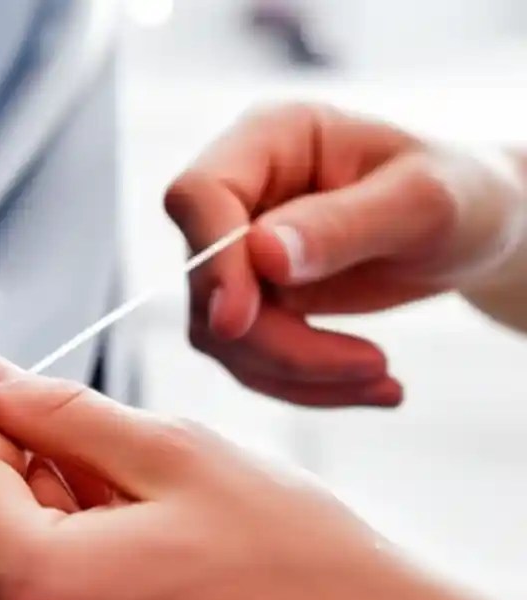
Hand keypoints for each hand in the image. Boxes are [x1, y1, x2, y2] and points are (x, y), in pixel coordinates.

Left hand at [0, 351, 526, 599]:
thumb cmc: (305, 575)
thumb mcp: (175, 455)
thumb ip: (59, 412)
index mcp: (37, 590)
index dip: (7, 429)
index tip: (54, 418)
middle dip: (41, 487)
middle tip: (127, 479)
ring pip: (16, 581)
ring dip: (64, 539)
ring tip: (155, 534)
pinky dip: (83, 592)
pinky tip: (153, 579)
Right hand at [165, 103, 526, 406]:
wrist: (477, 229)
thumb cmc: (463, 193)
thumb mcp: (425, 202)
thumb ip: (344, 224)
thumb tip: (262, 255)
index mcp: (271, 137)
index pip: (199, 195)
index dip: (210, 261)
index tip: (239, 321)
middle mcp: (242, 190)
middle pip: (207, 280)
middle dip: (275, 339)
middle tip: (369, 364)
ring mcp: (240, 248)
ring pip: (221, 332)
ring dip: (294, 371)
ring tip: (382, 378)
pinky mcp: (252, 298)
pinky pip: (248, 358)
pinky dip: (304, 383)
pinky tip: (369, 385)